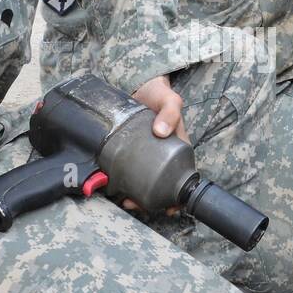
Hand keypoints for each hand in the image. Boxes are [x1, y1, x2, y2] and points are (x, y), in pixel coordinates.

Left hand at [125, 75, 188, 213]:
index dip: (176, 196)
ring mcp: (144, 154)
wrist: (138, 84)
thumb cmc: (160, 94)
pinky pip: (126, 169)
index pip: (180, 177)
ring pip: (142, 181)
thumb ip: (170, 113)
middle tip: (135, 204)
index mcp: (177, 150)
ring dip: (135, 194)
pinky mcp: (127, 150)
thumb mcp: (171, 101)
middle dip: (150, 200)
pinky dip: (121, 180)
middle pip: (158, 184)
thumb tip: (161, 131)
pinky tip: (112, 185)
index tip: (170, 209)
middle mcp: (161, 156)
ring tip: (125, 200)